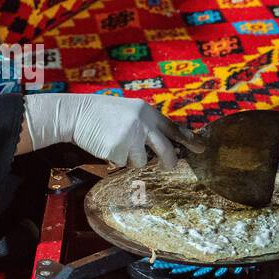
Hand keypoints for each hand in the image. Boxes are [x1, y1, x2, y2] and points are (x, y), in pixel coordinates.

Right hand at [23, 93, 201, 168]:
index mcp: (148, 112)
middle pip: (166, 151)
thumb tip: (164, 142)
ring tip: (117, 144)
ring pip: (142, 162)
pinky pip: (123, 164)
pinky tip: (106, 146)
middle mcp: (143, 124)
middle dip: (169, 162)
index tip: (200, 149)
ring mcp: (132, 137)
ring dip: (131, 159)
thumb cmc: (103, 113)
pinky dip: (115, 159)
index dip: (188, 140)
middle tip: (168, 166)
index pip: (173, 129)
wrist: (78, 113)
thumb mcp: (130, 112)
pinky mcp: (119, 149)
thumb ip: (147, 124)